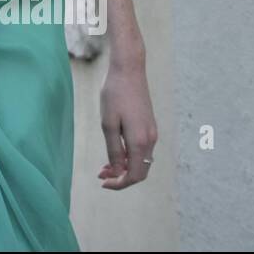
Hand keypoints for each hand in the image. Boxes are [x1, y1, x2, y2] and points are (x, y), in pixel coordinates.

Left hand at [97, 59, 156, 188]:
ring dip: (124, 166)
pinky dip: (129, 155)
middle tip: (101, 174)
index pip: (134, 175)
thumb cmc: (114, 94)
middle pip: (139, 171)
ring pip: (141, 160)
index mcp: (140, 141)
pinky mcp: (149, 126)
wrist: (129, 70)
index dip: (119, 183)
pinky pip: (141, 149)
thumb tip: (118, 171)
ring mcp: (152, 132)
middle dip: (121, 176)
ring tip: (104, 165)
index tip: (103, 182)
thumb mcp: (108, 123)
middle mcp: (150, 140)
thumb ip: (113, 149)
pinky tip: (114, 151)